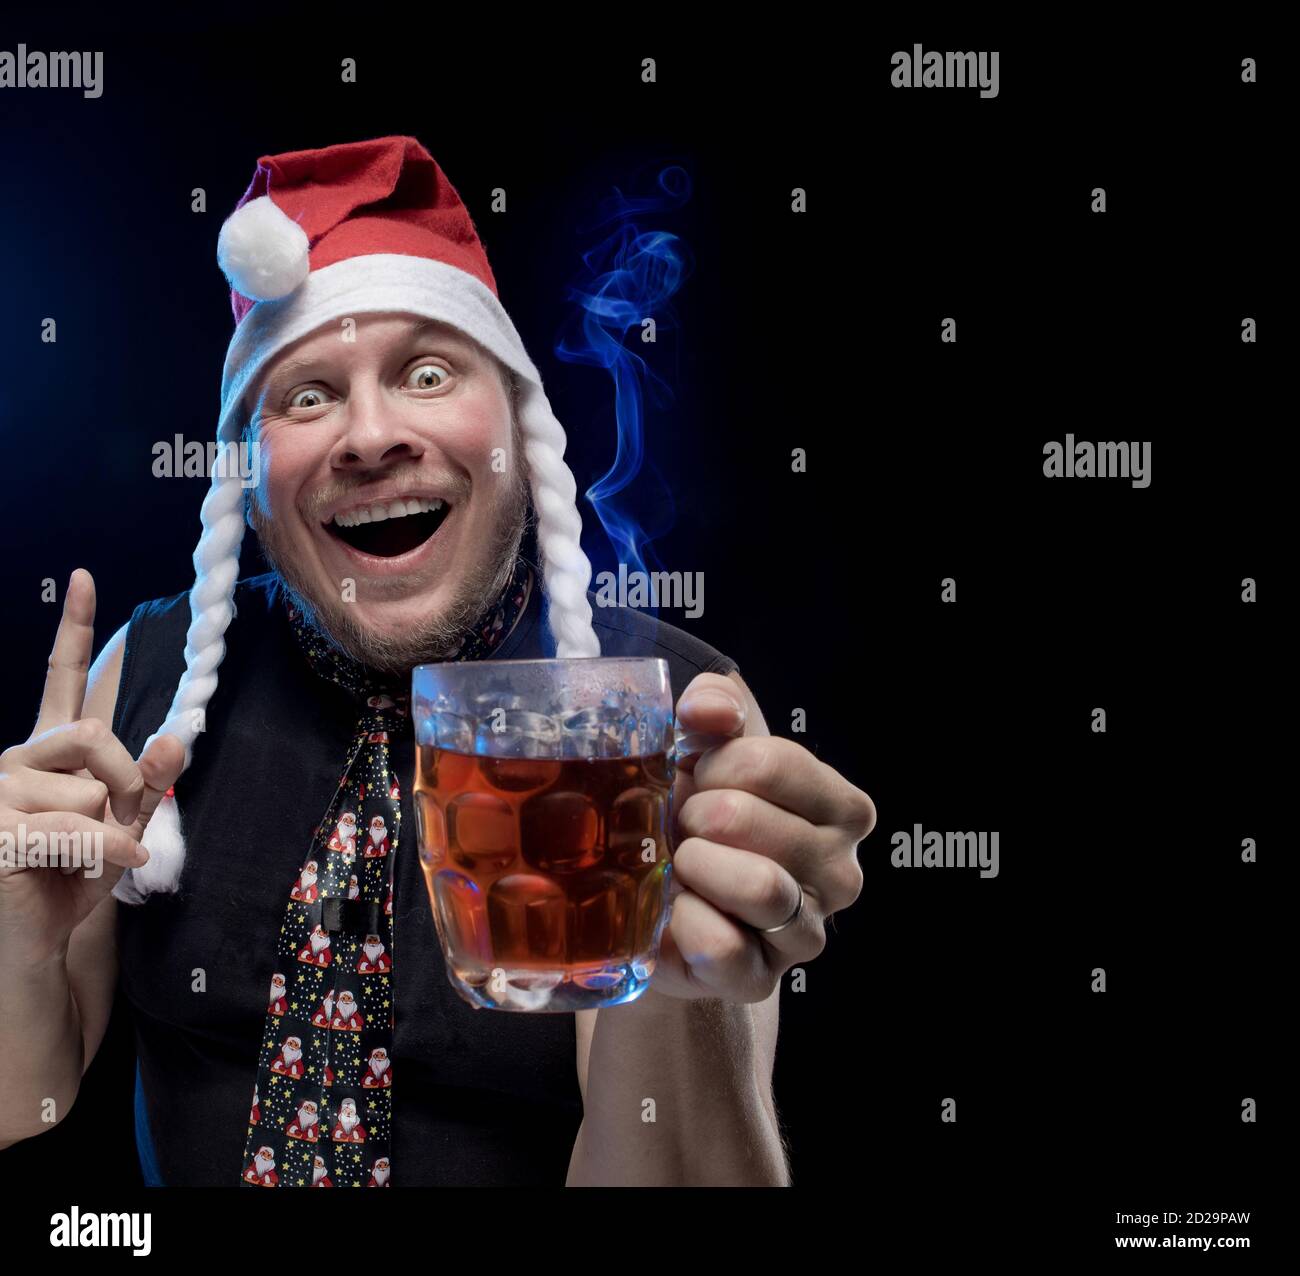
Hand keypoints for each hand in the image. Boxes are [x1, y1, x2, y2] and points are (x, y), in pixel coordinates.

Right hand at [0, 570, 184, 963]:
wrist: (44, 935)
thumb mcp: (130, 821)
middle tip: (119, 820)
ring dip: (111, 826)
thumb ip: (151, 780)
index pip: (61, 678)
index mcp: (51, 748)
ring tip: (85, 853)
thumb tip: (175, 739)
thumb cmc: (80, 873)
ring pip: (90, 786)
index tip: (86, 579)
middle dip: (126, 781)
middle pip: (96, 734)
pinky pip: (74, 824)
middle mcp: (19, 756)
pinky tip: (106, 864)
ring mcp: (1, 788)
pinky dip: (105, 848)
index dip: (74, 629)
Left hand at [648, 672, 874, 1002]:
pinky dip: (684, 922)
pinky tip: (675, 909)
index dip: (714, 765)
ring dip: (694, 866)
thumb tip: (707, 710)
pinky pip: (724, 947)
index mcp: (841, 807)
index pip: (771, 762)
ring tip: (680, 864)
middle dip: (694, 815)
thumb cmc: (701, 813)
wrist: (666, 899)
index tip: (698, 777)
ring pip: (758, 886)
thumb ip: (714, 706)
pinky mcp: (762, 978)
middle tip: (681, 825)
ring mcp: (806, 931)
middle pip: (749, 820)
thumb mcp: (711, 746)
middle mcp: (840, 872)